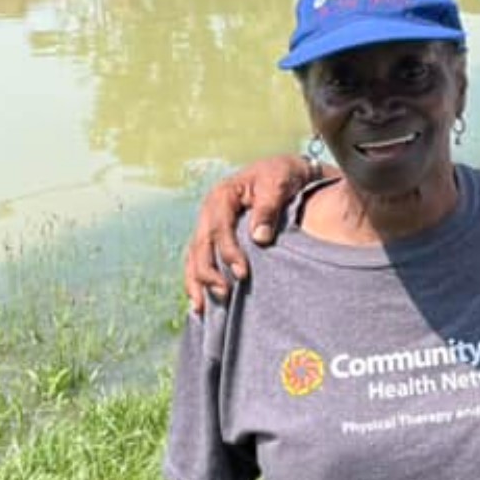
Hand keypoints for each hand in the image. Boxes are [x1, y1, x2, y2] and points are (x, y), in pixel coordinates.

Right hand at [182, 156, 318, 312]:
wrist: (285, 172)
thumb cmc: (283, 175)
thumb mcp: (279, 184)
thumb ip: (268, 209)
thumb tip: (258, 238)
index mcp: (222, 196)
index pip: (218, 228)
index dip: (227, 252)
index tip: (242, 273)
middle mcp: (209, 211)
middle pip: (200, 245)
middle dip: (207, 272)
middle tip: (223, 293)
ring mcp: (209, 225)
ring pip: (194, 255)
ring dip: (196, 281)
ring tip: (201, 307)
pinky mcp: (214, 237)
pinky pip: (199, 260)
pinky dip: (197, 279)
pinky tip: (199, 301)